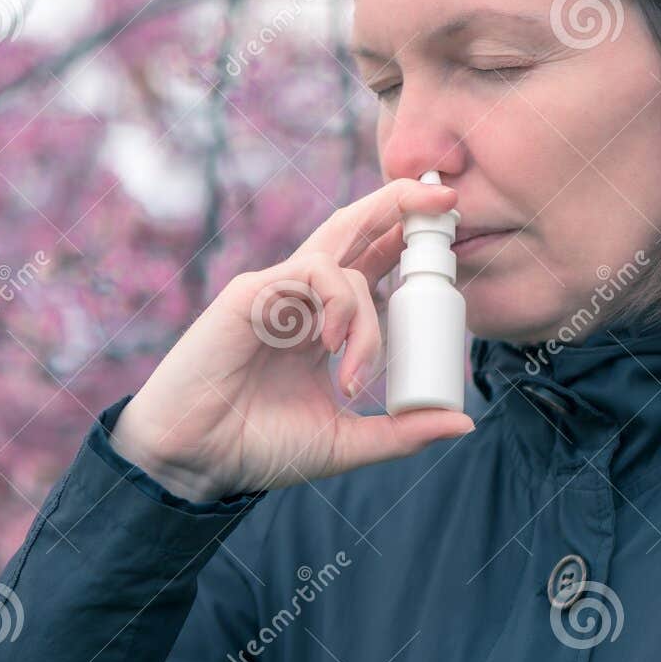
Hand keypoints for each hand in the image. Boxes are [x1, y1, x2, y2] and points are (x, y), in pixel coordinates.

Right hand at [108, 178, 474, 500]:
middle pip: (355, 228)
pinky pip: (310, 272)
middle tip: (449, 197)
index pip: (373, 264)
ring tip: (355, 375)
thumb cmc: (259, 448)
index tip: (454, 231)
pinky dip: (337, 303)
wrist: (196, 463)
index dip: (409, 240)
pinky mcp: (250, 293)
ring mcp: (275, 290)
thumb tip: (464, 421)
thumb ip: (401, 431)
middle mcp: (302, 297)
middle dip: (400, 203)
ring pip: (342, 261)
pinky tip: (330, 347)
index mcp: (323, 322)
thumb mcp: (345, 441)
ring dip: (367, 317)